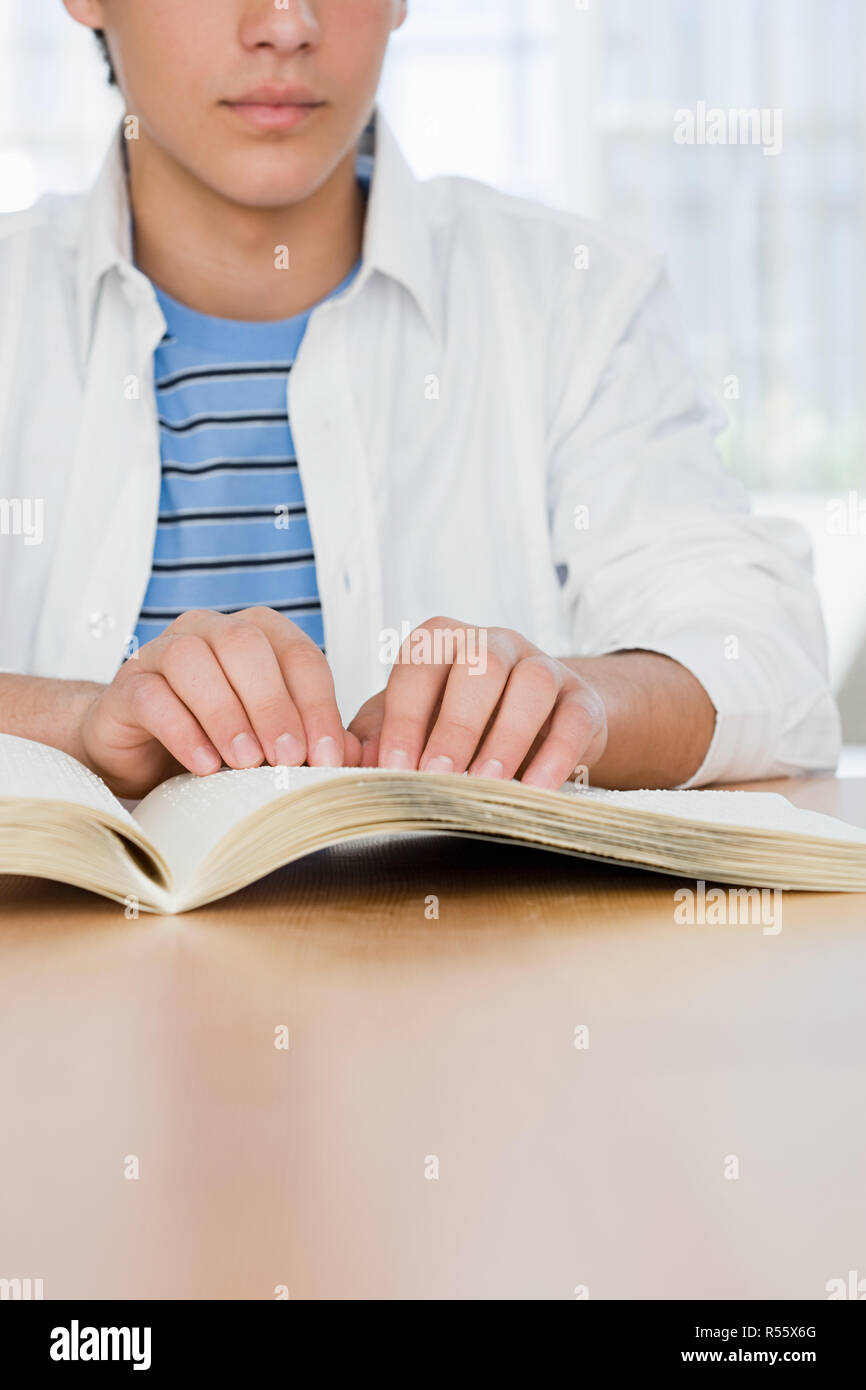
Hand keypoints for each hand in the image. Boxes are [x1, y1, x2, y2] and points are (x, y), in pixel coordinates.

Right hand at [80, 607, 360, 797]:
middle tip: (287, 760)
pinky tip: (204, 765)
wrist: (141, 752)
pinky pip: (154, 695)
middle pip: (247, 646)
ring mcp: (163, 651)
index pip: (300, 656)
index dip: (318, 706)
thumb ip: (312, 741)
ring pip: (195, 661)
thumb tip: (355, 758)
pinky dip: (183, 730)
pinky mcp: (128, 685)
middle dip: (274, 706)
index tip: (326, 758)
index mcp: (259, 635)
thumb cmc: (220, 742)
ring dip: (226, 713)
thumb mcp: (272, 742)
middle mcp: (211, 631)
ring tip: (245, 763)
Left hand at [348, 617, 606, 788]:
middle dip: (457, 726)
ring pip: (531, 684)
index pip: (420, 665)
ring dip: (507, 736)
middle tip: (440, 778)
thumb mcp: (407, 723)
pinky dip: (558, 752)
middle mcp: (493, 644)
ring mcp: (543, 666)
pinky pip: (575, 716)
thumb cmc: (453, 720)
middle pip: (479, 666)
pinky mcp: (581, 698)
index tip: (395, 767)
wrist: (535, 721)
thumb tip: (340, 759)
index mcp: (443, 643)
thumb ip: (373, 737)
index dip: (406, 716)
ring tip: (488, 783)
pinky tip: (538, 787)